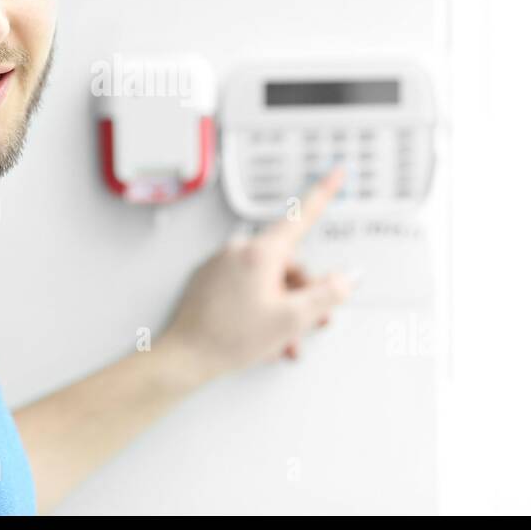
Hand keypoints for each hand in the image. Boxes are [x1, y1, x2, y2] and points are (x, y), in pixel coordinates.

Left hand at [162, 165, 354, 379]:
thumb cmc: (230, 339)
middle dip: (302, 295)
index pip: (302, 215)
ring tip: (280, 343)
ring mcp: (222, 264)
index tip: (336, 172)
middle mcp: (240, 250)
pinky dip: (259, 307)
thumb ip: (325, 295)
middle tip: (306, 325)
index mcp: (261, 253)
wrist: (185, 357)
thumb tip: (346, 279)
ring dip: (281, 310)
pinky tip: (260, 336)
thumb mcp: (292, 320)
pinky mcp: (211, 279)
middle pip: (288, 264)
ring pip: (268, 280)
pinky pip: (246, 286)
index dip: (324, 193)